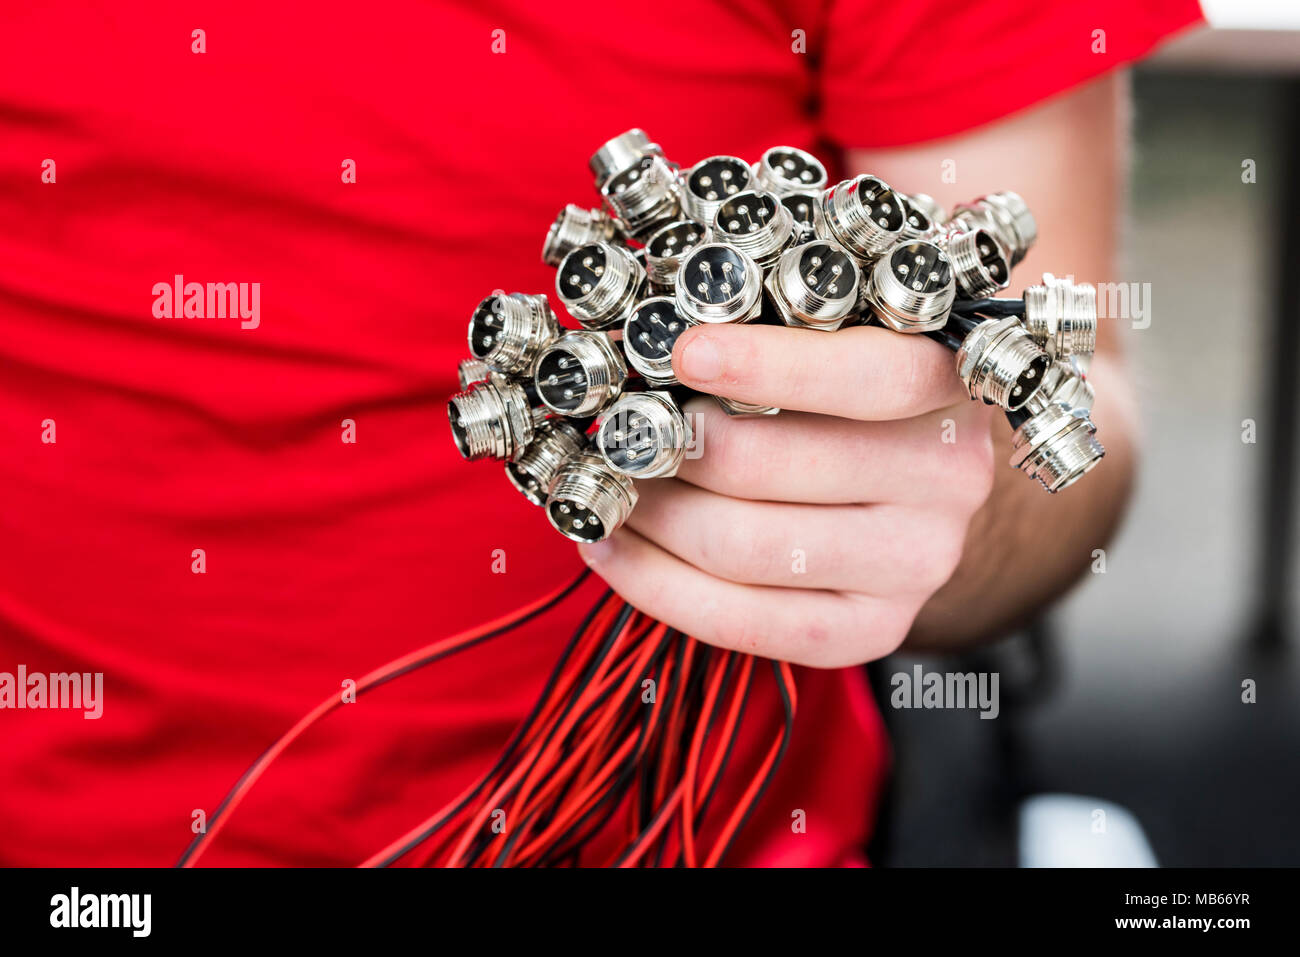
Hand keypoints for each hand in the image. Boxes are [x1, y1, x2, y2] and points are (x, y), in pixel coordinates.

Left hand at [576, 321, 996, 667]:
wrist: (915, 483)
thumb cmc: (849, 385)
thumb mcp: (845, 325)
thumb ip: (784, 309)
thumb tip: (658, 310)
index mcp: (949, 385)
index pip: (871, 376)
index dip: (772, 365)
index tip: (685, 350)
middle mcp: (949, 479)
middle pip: (776, 468)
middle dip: (669, 444)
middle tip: (613, 424)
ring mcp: (916, 565)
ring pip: (745, 548)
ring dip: (650, 513)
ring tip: (607, 481)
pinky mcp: (872, 631)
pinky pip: (745, 623)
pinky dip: (656, 584)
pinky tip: (610, 547)